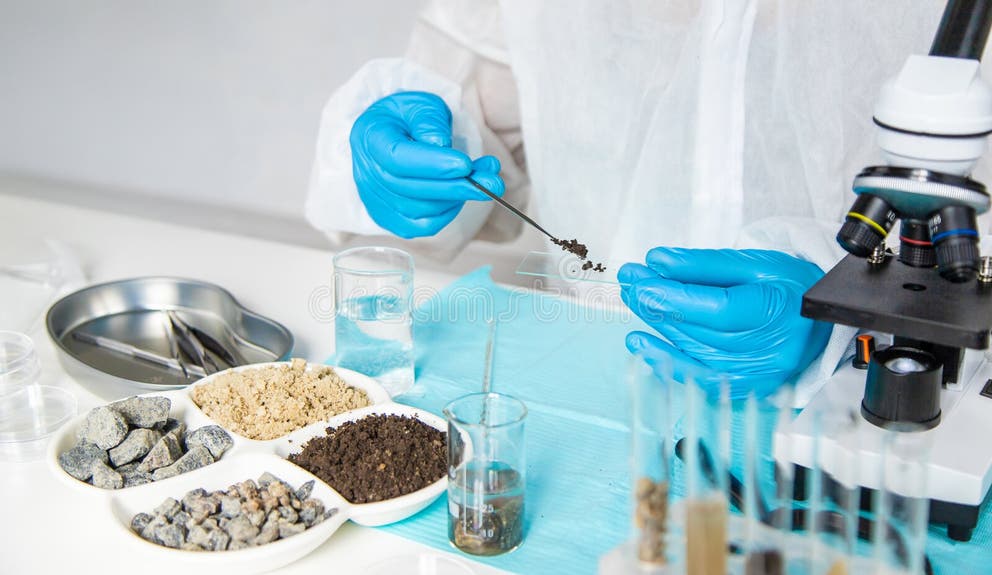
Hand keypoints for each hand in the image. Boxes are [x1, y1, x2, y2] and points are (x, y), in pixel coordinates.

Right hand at [350, 91, 503, 237]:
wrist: (393, 132)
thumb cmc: (408, 117)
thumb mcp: (421, 104)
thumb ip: (430, 122)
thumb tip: (441, 148)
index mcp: (371, 138)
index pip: (398, 159)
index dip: (433, 165)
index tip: (465, 164)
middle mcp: (367, 172)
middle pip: (410, 190)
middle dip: (456, 187)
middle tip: (492, 182)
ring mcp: (374, 198)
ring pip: (418, 210)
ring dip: (457, 199)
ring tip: (484, 181)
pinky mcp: (388, 217)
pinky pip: (419, 226)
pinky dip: (446, 214)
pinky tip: (461, 196)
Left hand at [618, 248, 831, 397]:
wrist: (825, 323)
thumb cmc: (793, 289)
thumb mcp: (755, 263)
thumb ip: (705, 264)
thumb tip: (658, 261)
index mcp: (777, 312)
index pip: (716, 308)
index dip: (673, 297)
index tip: (640, 281)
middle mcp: (769, 351)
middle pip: (700, 330)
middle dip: (657, 304)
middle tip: (631, 282)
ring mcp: (758, 375)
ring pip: (694, 352)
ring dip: (658, 328)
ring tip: (635, 302)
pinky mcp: (747, 389)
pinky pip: (699, 379)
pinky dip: (668, 362)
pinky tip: (643, 346)